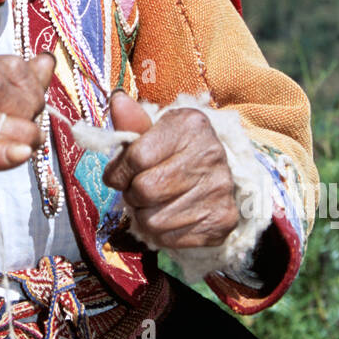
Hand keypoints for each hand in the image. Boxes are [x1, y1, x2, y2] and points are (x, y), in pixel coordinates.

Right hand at [0, 53, 55, 239]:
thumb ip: (12, 83)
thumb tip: (47, 61)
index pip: (8, 65)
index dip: (32, 87)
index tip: (33, 109)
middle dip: (26, 106)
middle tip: (32, 128)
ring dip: (19, 132)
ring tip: (31, 143)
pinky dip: (1, 154)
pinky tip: (20, 154)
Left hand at [102, 92, 240, 250]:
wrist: (218, 176)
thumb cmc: (176, 151)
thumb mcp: (156, 130)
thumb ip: (132, 121)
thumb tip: (117, 99)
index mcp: (191, 126)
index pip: (136, 156)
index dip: (117, 171)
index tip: (117, 175)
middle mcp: (211, 155)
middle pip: (144, 190)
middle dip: (132, 194)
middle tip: (138, 189)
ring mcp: (220, 190)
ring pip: (153, 220)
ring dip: (144, 215)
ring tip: (154, 203)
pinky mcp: (222, 221)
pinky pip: (170, 239)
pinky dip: (160, 233)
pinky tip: (168, 216)